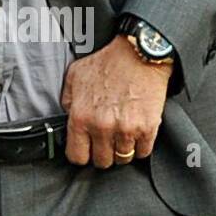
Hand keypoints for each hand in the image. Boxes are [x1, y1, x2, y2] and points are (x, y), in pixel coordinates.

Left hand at [60, 35, 170, 168]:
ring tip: (121, 134)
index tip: (86, 149)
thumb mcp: (74, 77)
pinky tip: (136, 132)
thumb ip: (68, 102)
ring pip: (122, 159)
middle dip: (102, 153)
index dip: (81, 154)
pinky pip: (143, 153)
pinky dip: (140, 146)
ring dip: (121, 150)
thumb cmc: (106, 63)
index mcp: (80, 116)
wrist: (137, 54)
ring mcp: (126, 129)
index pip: (76, 156)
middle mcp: (101, 126)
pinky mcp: (148, 128)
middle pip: (101, 162)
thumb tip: (67, 121)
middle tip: (106, 140)